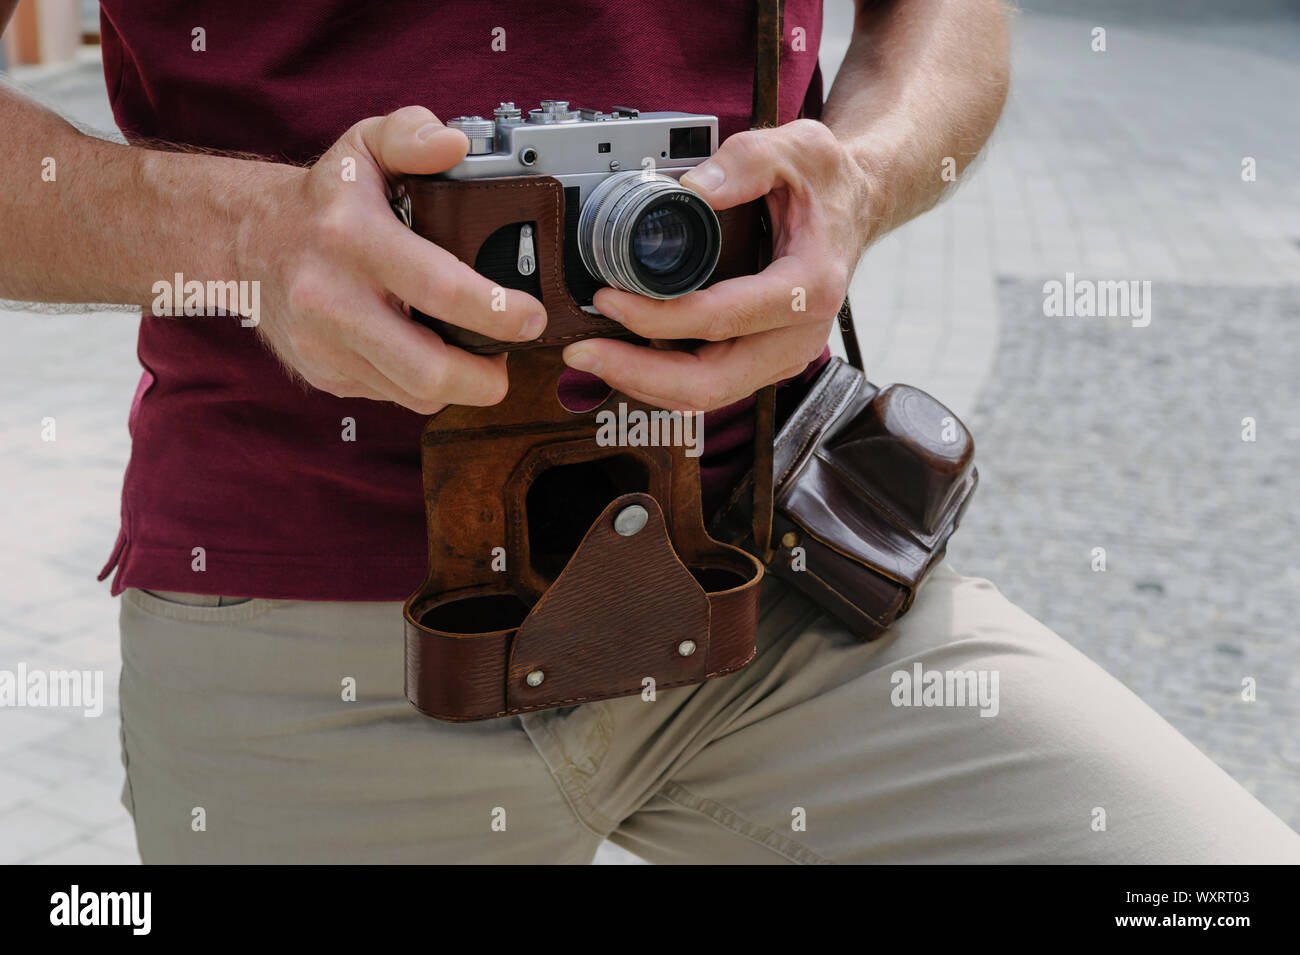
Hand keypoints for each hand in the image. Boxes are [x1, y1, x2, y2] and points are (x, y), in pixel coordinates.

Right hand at [237, 106, 547, 413]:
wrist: (247, 244)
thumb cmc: (322, 199)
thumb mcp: (363, 146)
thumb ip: (411, 135)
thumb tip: (456, 144)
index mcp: (352, 238)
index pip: (439, 287)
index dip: (496, 311)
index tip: (531, 317)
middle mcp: (333, 299)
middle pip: (430, 370)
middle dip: (486, 377)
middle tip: (509, 355)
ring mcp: (325, 346)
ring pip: (415, 393)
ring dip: (460, 383)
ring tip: (475, 352)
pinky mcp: (324, 375)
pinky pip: (393, 397)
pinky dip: (422, 384)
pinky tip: (429, 353)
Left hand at [561, 119, 876, 411]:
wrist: (858, 204)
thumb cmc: (829, 182)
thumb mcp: (797, 147)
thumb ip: (745, 161)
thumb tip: (690, 190)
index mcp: (809, 286)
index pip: (721, 319)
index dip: (656, 316)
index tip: (608, 298)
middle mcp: (799, 334)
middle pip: (709, 383)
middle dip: (638, 375)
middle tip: (583, 352)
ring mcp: (782, 354)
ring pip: (706, 396)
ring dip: (644, 384)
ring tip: (593, 356)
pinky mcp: (765, 359)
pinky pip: (709, 385)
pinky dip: (662, 380)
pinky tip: (626, 359)